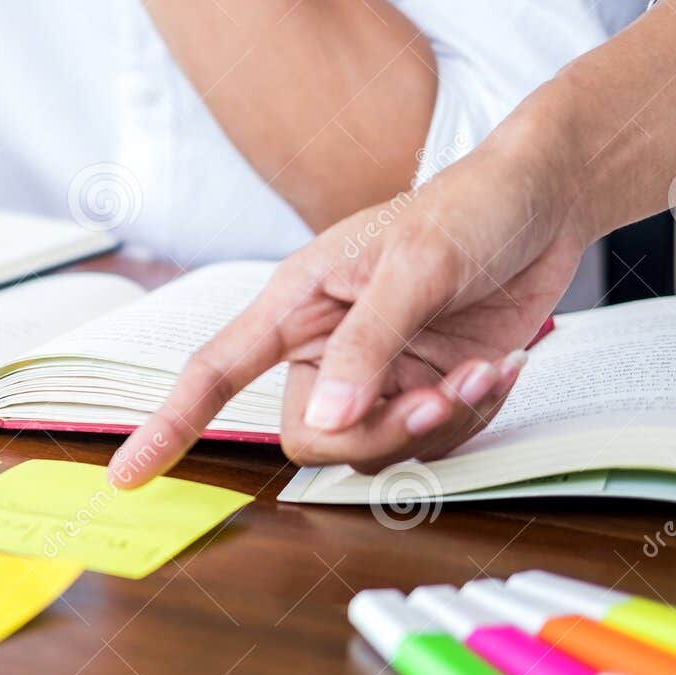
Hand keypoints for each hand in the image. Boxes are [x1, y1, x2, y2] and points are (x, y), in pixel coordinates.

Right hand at [110, 134, 589, 483]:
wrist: (548, 197)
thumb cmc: (470, 205)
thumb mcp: (416, 266)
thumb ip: (368, 345)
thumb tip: (330, 422)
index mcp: (295, 304)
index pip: (214, 372)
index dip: (169, 425)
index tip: (127, 476)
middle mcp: (326, 347)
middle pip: (313, 437)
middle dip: (377, 433)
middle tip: (437, 400)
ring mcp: (378, 374)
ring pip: (376, 448)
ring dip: (439, 422)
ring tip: (485, 370)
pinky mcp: (428, 388)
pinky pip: (432, 441)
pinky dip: (472, 416)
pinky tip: (500, 368)